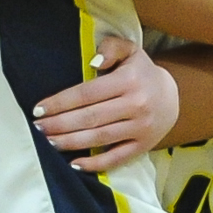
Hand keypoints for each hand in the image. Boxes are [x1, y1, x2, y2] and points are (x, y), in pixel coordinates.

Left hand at [33, 35, 180, 171]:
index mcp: (129, 81)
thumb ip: (111, 47)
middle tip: (38, 127)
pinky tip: (74, 164)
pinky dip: (94, 164)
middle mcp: (136, 106)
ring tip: (48, 142)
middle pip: (90, 118)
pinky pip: (116, 158)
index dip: (61, 102)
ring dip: (70, 142)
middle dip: (60, 124)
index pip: (87, 93)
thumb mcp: (131, 50)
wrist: (174, 97)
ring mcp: (140, 129)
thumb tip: (93, 61)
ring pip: (99, 138)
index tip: (39, 109)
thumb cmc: (142, 73)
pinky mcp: (142, 146)